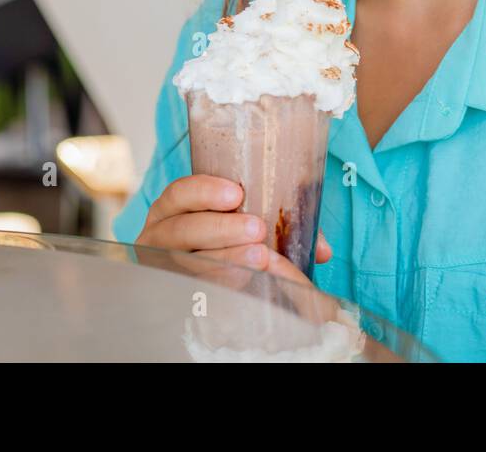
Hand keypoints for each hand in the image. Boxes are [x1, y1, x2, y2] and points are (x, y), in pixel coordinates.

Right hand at [135, 174, 331, 287]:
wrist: (211, 282)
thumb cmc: (230, 241)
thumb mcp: (249, 225)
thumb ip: (284, 229)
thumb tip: (324, 250)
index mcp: (175, 209)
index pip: (179, 194)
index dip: (203, 191)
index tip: (235, 194)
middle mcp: (161, 236)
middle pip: (182, 231)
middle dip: (221, 229)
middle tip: (258, 230)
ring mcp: (164, 268)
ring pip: (186, 263)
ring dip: (224, 259)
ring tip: (259, 258)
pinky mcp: (172, 293)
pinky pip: (190, 292)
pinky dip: (217, 287)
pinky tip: (243, 285)